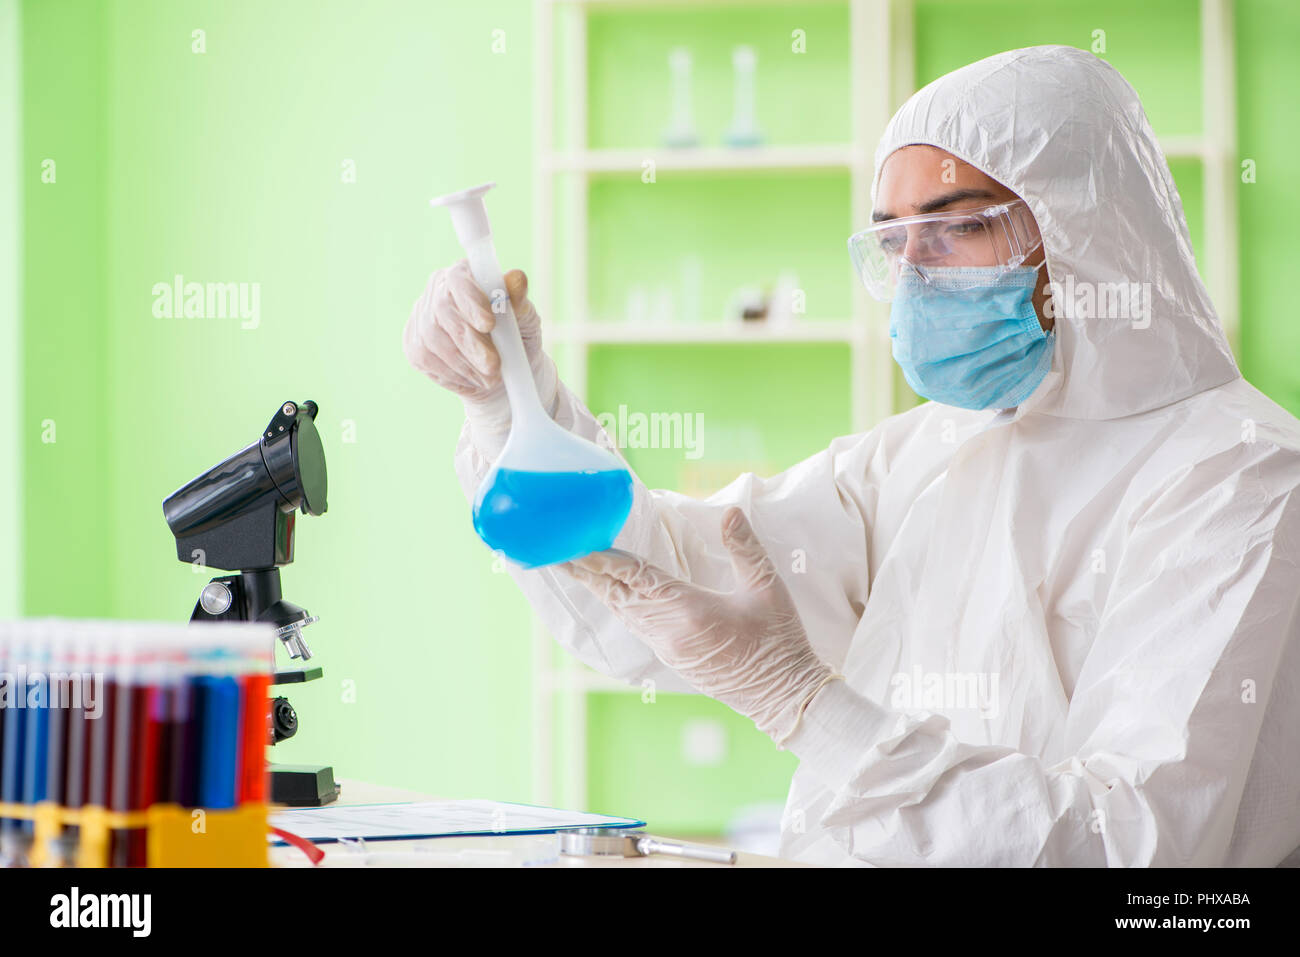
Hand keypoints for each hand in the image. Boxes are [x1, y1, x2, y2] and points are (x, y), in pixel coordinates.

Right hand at [403, 259, 556, 442]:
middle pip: (442, 310)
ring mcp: (422, 317)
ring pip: (432, 338)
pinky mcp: (414, 345)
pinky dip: (451, 373)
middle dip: (469, 342)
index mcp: (464, 274)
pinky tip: (471, 380)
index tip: (489, 324)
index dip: (471, 300)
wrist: (502, 370)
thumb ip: (519, 301)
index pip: (458, 278)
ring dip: (463, 363)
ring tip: (489, 378)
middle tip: (493, 365)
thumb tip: (517, 279)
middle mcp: (438, 290)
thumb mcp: (525, 320)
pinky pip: (425, 358)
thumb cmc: (516, 336)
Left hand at [562, 507, 838, 743]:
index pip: (637, 577)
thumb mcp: (768, 589)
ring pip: (623, 611)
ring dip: (599, 588)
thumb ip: (745, 548)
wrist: (782, 696)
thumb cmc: (779, 642)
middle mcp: (668, 631)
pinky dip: (617, 604)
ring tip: (575, 567)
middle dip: (588, 572)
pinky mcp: (671, 657)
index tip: (579, 544)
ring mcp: (667, 647)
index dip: (606, 559)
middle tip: (558, 551)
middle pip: (618, 595)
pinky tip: (610, 593)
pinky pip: (635, 624)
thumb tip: (729, 511)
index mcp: (690, 611)